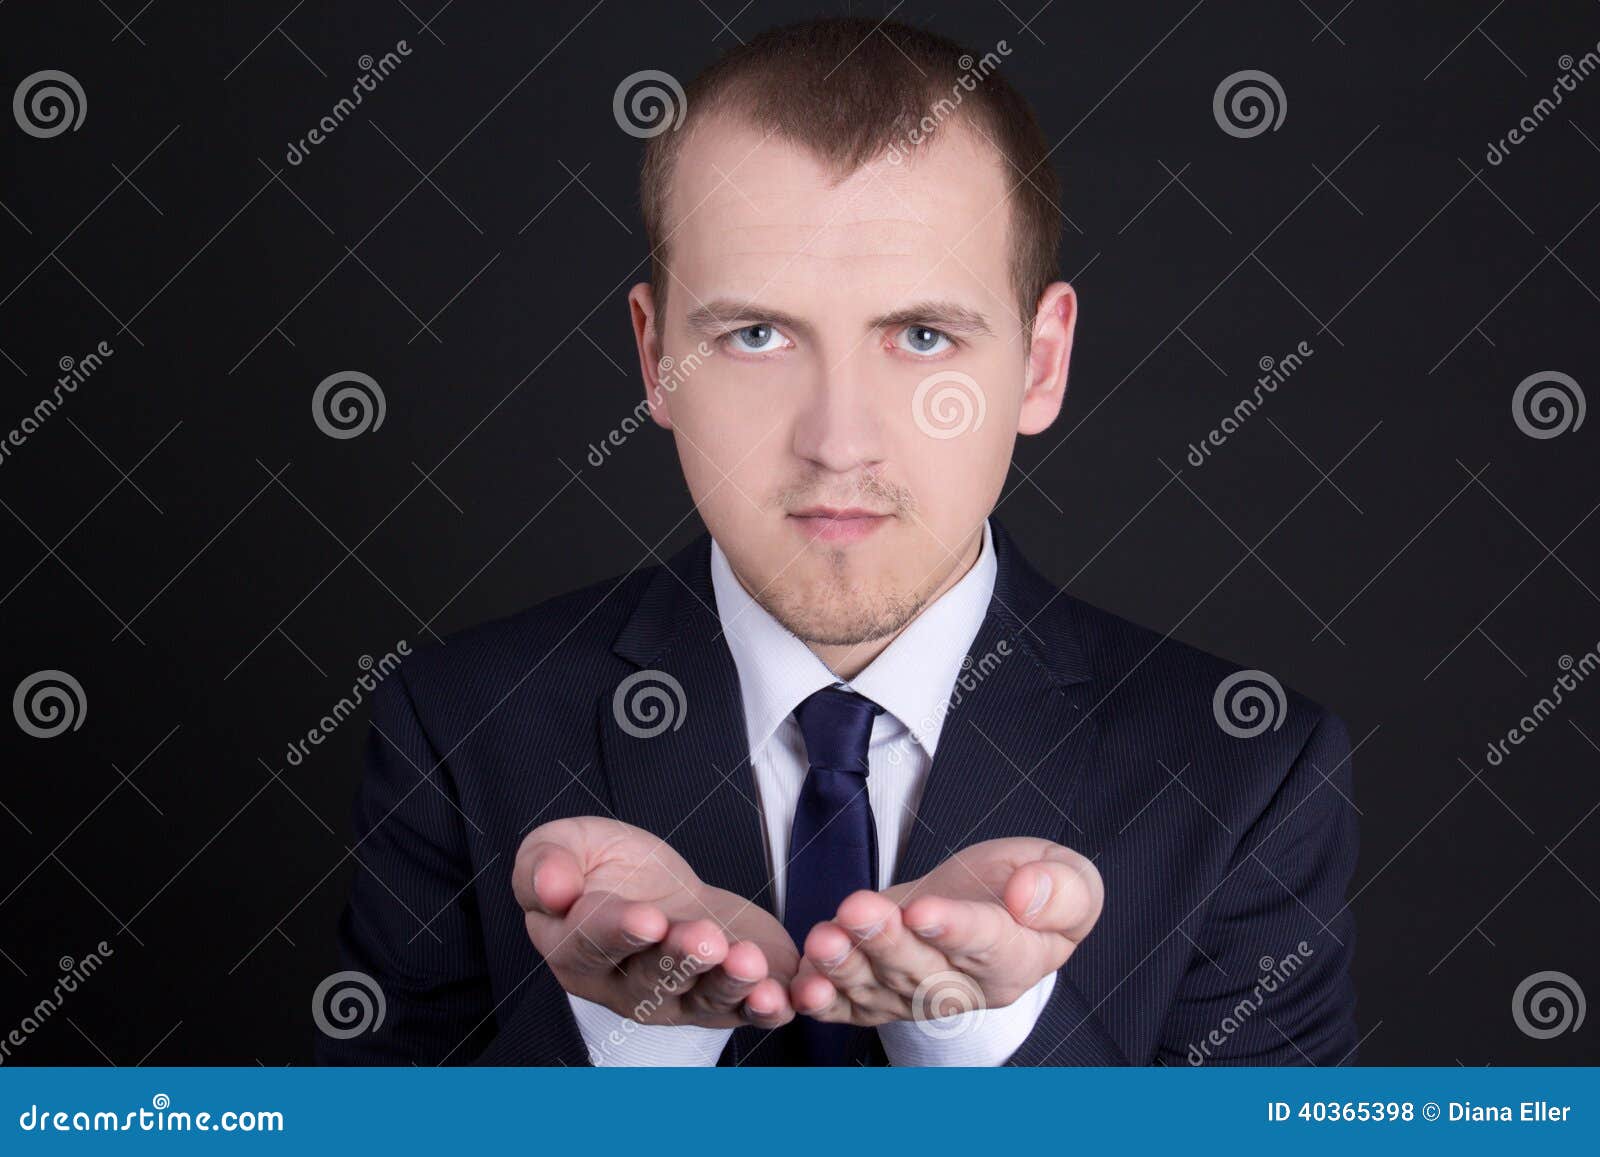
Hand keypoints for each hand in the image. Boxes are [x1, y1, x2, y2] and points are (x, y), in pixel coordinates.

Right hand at [513, 816, 797, 1028]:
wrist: (663, 889)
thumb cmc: (606, 867)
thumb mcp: (566, 845)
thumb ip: (547, 863)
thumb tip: (550, 886)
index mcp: (577, 948)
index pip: (594, 942)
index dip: (620, 932)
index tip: (648, 918)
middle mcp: (625, 986)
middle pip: (652, 979)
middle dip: (681, 959)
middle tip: (706, 938)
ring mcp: (678, 1001)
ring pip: (703, 999)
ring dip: (728, 984)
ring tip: (748, 961)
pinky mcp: (727, 1000)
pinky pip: (746, 1012)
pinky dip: (766, 1009)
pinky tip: (782, 997)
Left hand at [789, 838, 1102, 1026]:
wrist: (992, 899)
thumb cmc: (1030, 887)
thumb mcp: (1070, 876)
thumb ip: (1064, 890)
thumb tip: (1028, 896)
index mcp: (1018, 959)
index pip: (988, 947)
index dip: (953, 929)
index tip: (922, 910)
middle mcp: (965, 988)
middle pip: (924, 971)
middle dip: (887, 942)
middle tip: (858, 910)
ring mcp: (918, 995)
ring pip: (880, 988)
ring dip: (847, 966)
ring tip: (825, 938)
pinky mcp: (881, 993)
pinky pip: (851, 1006)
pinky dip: (825, 1000)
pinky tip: (803, 985)